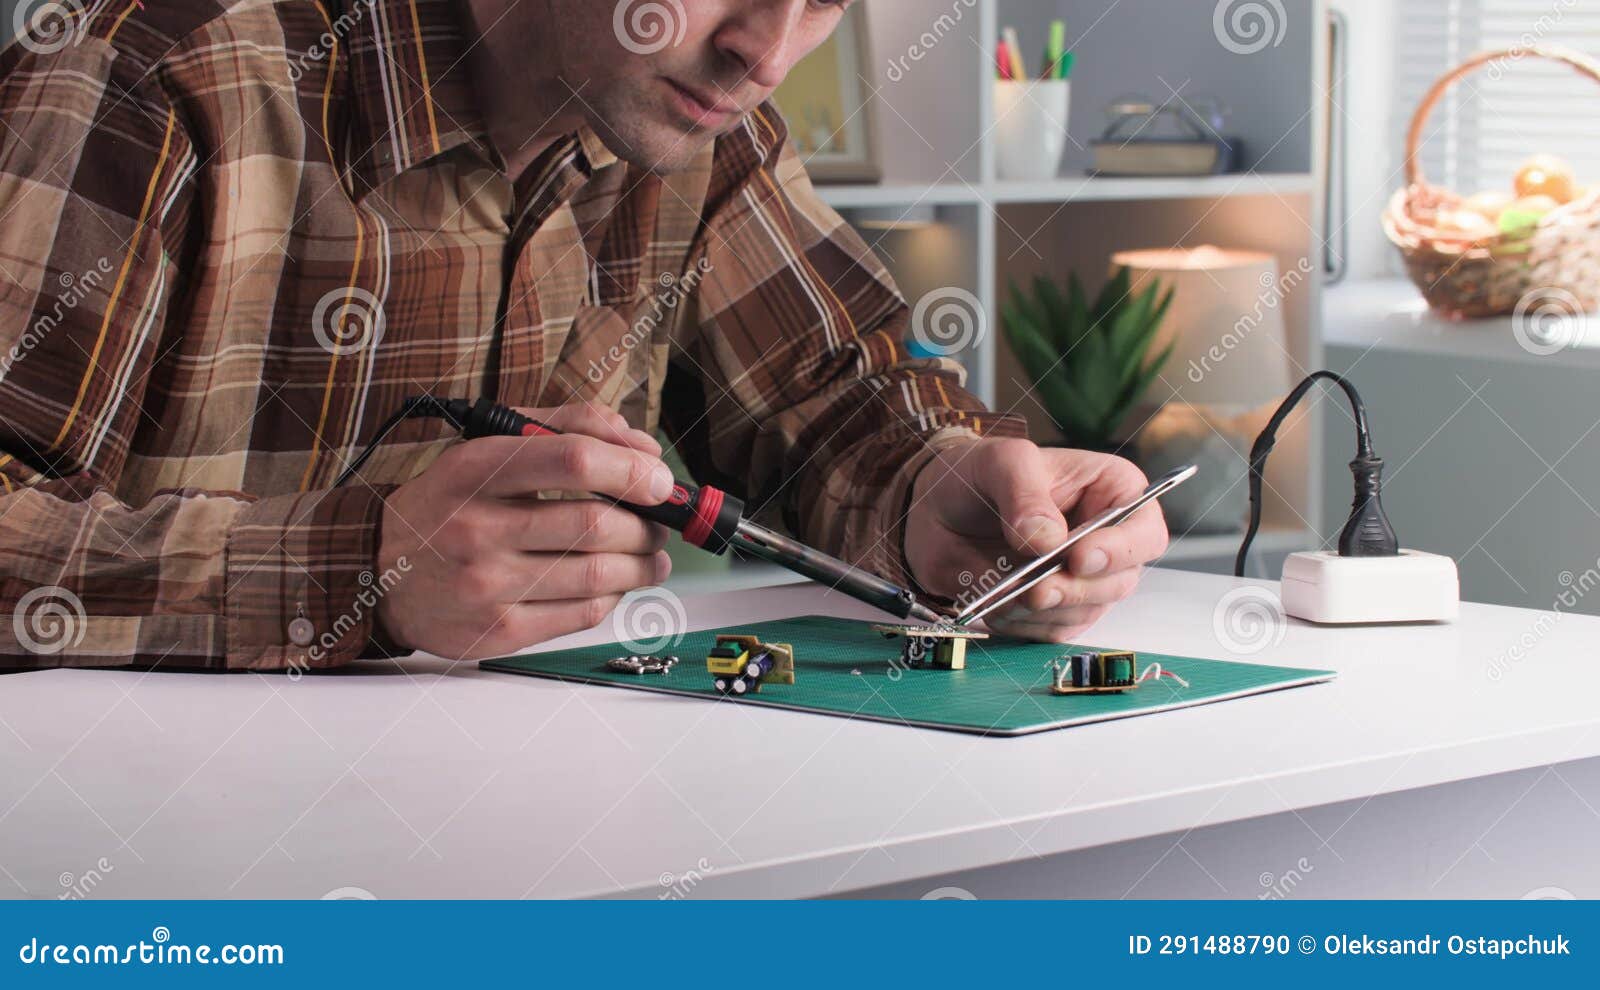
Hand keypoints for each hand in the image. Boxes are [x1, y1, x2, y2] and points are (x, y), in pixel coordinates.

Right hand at [376, 404, 674, 659]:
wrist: (380, 571)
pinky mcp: (498, 631)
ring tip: (651, 556)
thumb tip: (642, 447)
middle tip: (658, 523)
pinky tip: (614, 583)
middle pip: (596, 524)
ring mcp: (486, 586)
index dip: (632, 468)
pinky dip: (614, 595)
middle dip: (647, 524)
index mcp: (475, 470)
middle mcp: (476, 528)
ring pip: (599, 575)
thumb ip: (568, 429)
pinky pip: (583, 614)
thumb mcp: (490, 447)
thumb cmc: (451, 502)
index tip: (660, 479)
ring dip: (644, 564)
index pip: (573, 460)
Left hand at [904, 438, 1167, 642]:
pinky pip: (1052, 632)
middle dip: (1074, 589)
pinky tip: (996, 604)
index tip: (1078, 557)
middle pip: (1119, 582)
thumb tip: (1048, 540)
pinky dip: (1024, 624)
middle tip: (1035, 588)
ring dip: (1042, 609)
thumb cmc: (979, 476)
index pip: (1144, 532)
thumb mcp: (1000, 462)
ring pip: (1085, 612)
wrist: (936, 512)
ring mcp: (1083, 579)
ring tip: (1002, 589)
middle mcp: (1106, 540)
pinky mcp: (1055, 609)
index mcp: (1112, 491)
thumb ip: (1024, 494)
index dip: (1120, 551)